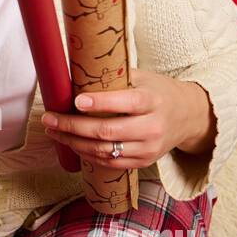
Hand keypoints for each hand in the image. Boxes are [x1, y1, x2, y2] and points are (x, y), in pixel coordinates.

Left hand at [40, 68, 212, 168]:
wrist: (187, 116)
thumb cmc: (158, 92)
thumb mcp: (143, 78)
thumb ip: (116, 78)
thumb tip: (78, 74)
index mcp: (152, 101)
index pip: (126, 102)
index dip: (101, 102)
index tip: (77, 100)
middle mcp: (152, 127)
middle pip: (108, 131)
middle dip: (73, 126)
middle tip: (49, 119)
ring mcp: (148, 148)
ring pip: (104, 150)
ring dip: (74, 142)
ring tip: (54, 131)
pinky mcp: (144, 162)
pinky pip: (110, 163)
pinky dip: (87, 154)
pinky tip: (72, 144)